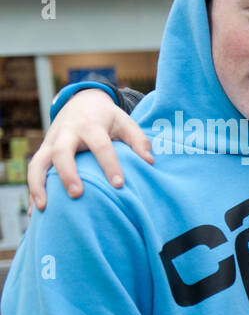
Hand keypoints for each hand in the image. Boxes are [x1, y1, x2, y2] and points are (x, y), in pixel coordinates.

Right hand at [28, 88, 151, 210]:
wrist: (81, 100)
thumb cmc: (107, 117)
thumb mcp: (125, 122)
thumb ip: (139, 140)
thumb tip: (150, 161)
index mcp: (91, 126)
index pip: (100, 145)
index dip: (109, 165)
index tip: (119, 185)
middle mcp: (67, 133)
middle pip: (61, 152)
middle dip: (68, 173)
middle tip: (77, 194)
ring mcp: (51, 142)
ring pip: (38, 162)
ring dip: (38, 185)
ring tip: (45, 208)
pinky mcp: (43, 151)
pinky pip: (34, 171)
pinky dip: (33, 191)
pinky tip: (36, 213)